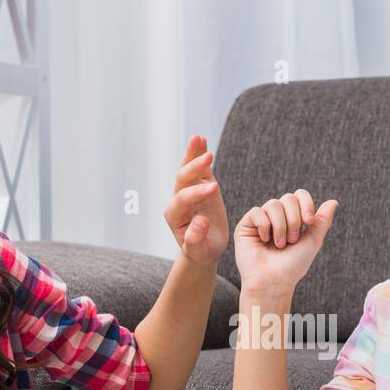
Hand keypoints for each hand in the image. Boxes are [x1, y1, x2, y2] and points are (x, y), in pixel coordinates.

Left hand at [164, 134, 229, 266]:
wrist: (204, 249)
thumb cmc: (201, 251)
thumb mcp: (199, 251)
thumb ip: (195, 238)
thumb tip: (200, 221)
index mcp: (175, 216)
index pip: (182, 200)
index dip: (196, 193)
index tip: (214, 188)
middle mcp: (178, 200)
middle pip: (182, 180)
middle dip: (194, 169)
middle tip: (208, 158)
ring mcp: (188, 191)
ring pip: (187, 170)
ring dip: (192, 154)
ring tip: (198, 138)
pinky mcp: (200, 186)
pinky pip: (198, 169)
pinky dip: (198, 154)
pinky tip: (201, 140)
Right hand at [234, 189, 337, 294]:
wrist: (274, 281)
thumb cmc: (293, 265)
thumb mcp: (313, 241)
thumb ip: (322, 221)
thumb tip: (334, 202)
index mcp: (292, 218)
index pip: (299, 195)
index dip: (306, 204)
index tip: (309, 222)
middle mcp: (277, 216)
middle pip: (288, 198)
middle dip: (294, 220)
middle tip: (291, 241)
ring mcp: (261, 219)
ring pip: (273, 204)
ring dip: (280, 227)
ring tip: (279, 245)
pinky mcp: (246, 225)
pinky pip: (257, 212)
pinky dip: (264, 227)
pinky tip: (263, 241)